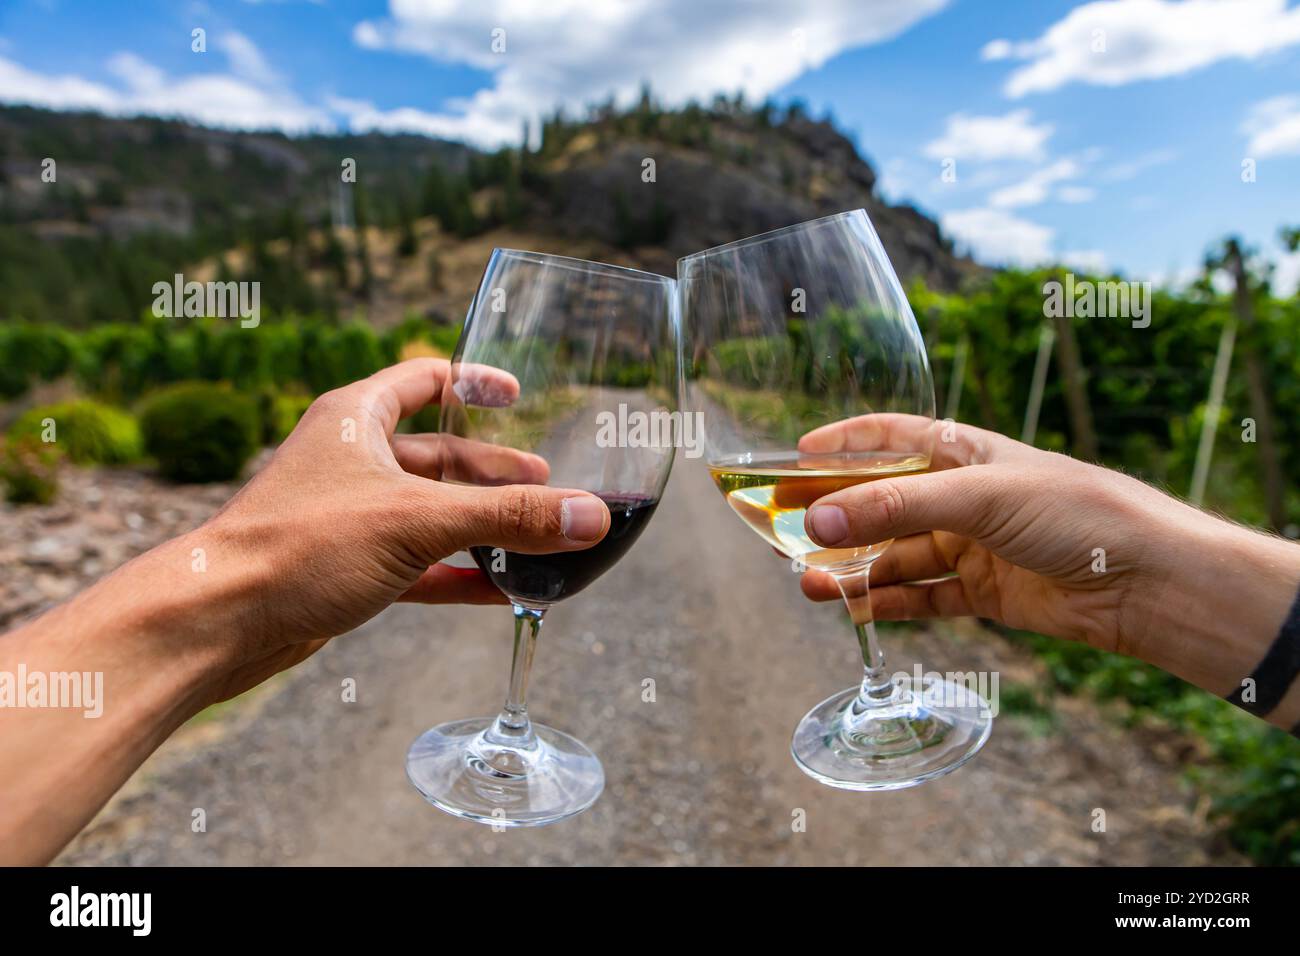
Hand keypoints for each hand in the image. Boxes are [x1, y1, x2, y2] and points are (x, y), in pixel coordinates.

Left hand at [194, 357, 611, 699]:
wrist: (218, 622)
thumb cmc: (301, 547)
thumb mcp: (418, 522)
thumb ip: (509, 519)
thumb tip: (590, 516)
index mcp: (356, 419)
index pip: (424, 379)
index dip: (473, 382)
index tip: (518, 394)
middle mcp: (350, 460)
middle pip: (438, 455)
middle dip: (494, 472)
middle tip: (548, 488)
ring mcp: (347, 516)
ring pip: (429, 512)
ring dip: (481, 525)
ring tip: (537, 538)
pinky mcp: (344, 567)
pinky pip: (416, 563)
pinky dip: (457, 574)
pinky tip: (501, 589)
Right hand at [796, 415, 1299, 703]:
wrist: (1145, 580)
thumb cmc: (1074, 511)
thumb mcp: (979, 496)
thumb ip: (896, 508)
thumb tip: (818, 524)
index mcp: (962, 453)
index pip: (888, 439)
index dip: (840, 445)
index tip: (792, 458)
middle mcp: (961, 497)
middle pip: (881, 505)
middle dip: (834, 519)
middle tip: (780, 533)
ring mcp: (970, 546)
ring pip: (895, 557)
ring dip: (852, 570)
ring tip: (806, 583)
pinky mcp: (983, 594)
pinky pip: (922, 598)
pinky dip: (887, 604)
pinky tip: (853, 608)